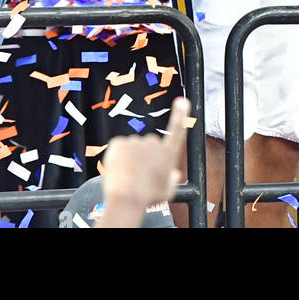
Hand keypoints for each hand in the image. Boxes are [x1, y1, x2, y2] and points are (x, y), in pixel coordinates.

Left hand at [97, 96, 189, 226]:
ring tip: (127, 177)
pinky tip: (118, 170)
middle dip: (144, 156)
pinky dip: (116, 157)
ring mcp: (136, 142)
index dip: (180, 114)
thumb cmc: (147, 198)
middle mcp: (154, 143)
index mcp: (168, 154)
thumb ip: (172, 181)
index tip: (182, 101)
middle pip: (149, 145)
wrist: (126, 198)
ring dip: (129, 158)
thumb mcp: (166, 193)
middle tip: (138, 175)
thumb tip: (174, 174)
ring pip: (131, 148)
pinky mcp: (120, 142)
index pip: (177, 130)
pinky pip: (118, 148)